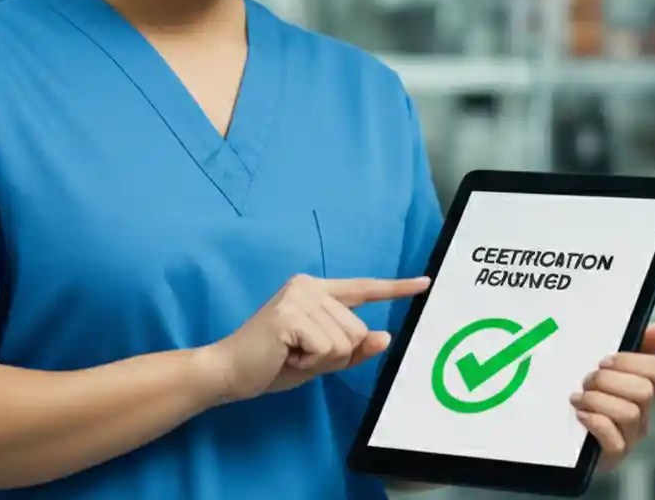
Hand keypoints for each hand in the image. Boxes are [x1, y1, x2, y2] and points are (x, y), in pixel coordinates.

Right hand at [202, 273, 431, 401]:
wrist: (230, 370)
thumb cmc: (273, 364)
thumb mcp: (321, 360)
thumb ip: (352, 349)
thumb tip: (385, 336)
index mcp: (316, 291)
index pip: (363, 288)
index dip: (396, 288)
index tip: (425, 283)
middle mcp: (309, 285)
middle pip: (357, 329)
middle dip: (334, 354)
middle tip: (298, 354)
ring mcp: (299, 296)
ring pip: (346, 341)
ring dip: (320, 360)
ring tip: (291, 354)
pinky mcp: (291, 313)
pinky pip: (328, 349)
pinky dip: (310, 363)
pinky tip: (286, 355)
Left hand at [570, 321, 654, 470]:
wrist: (561, 431)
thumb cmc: (591, 392)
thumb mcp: (609, 363)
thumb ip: (639, 342)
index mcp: (643, 386)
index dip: (630, 362)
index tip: (604, 360)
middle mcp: (642, 411)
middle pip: (644, 392)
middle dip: (608, 381)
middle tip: (587, 380)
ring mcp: (630, 435)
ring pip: (629, 414)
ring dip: (597, 401)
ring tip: (579, 398)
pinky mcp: (614, 454)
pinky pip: (615, 440)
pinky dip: (594, 423)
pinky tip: (580, 414)